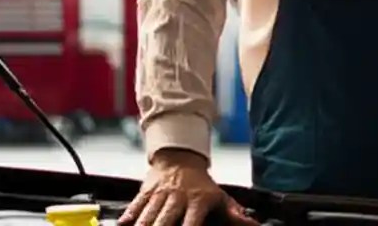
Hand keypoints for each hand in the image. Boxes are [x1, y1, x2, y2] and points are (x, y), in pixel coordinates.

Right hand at [119, 149, 257, 225]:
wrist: (179, 157)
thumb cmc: (201, 184)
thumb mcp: (219, 196)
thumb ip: (234, 213)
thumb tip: (254, 225)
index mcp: (197, 201)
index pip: (192, 223)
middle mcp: (177, 199)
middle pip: (164, 221)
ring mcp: (159, 196)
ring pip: (147, 217)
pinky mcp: (144, 193)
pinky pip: (134, 207)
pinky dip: (128, 217)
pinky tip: (123, 225)